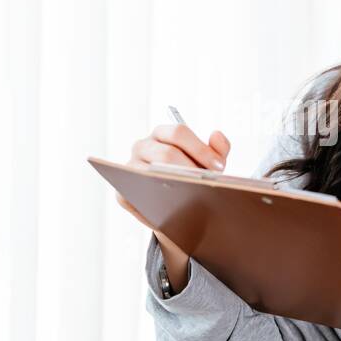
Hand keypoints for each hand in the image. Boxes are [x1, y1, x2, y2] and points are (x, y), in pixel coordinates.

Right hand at [117, 123, 231, 228]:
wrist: (172, 205)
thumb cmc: (190, 176)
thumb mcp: (206, 162)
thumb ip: (217, 149)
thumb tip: (217, 135)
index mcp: (162, 134)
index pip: (178, 132)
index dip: (200, 149)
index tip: (218, 167)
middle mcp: (142, 146)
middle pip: (166, 154)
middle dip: (190, 170)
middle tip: (208, 185)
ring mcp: (129, 168)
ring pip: (152, 173)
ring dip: (175, 185)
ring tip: (194, 195)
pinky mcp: (122, 192)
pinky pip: (137, 196)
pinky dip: (157, 203)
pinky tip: (175, 209)